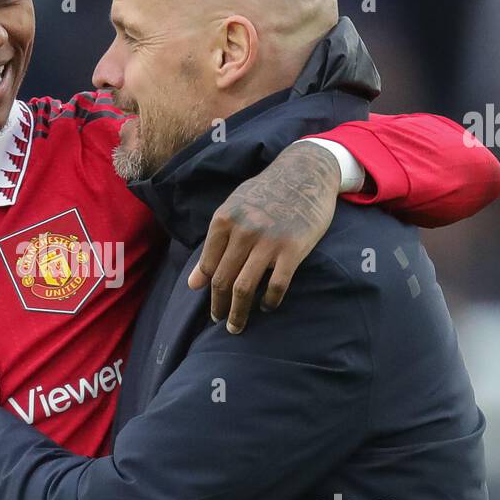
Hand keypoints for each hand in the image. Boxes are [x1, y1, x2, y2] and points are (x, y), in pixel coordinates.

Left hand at [188, 139, 340, 333]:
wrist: (306, 172)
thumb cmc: (267, 192)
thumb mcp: (234, 209)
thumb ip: (214, 245)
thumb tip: (193, 284)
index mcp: (224, 220)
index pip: (209, 265)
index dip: (208, 290)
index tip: (211, 304)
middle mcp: (243, 231)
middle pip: (223, 280)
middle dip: (219, 306)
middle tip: (220, 321)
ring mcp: (268, 241)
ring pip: (244, 288)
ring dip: (238, 313)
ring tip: (236, 326)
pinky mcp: (293, 249)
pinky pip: (276, 285)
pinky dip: (269, 302)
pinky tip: (267, 307)